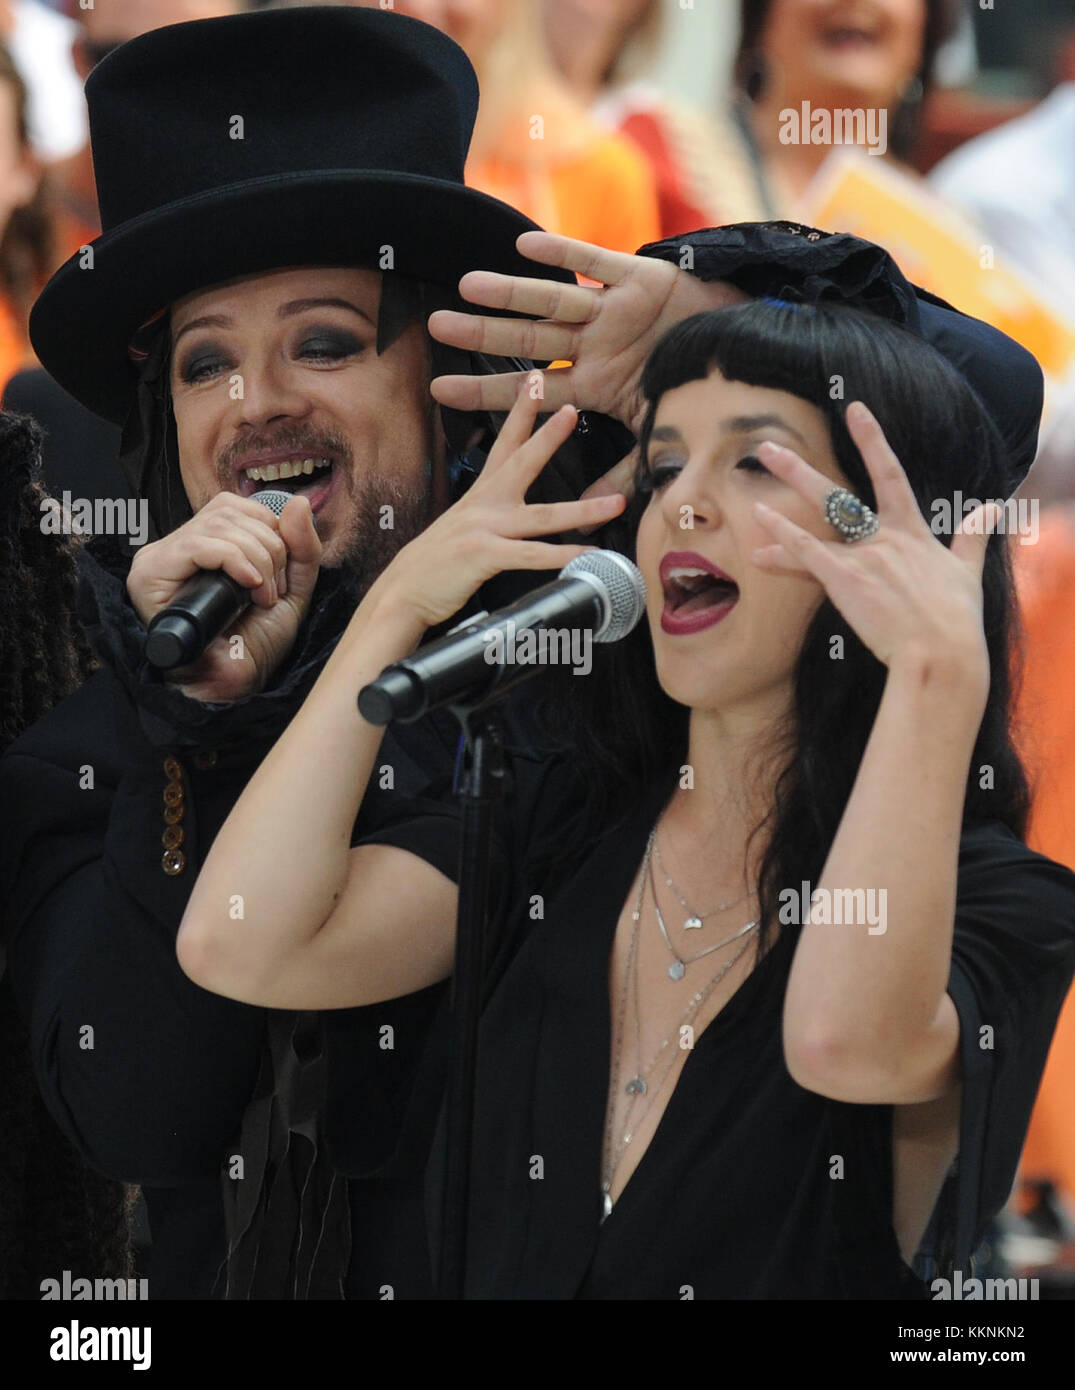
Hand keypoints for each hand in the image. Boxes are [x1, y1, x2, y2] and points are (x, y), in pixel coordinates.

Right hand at [126, 491, 322, 701]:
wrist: (234, 683)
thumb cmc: (255, 643)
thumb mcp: (292, 589)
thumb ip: (301, 547)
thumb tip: (298, 502)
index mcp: (209, 543)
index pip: (241, 508)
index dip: (272, 533)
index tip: (280, 577)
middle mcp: (181, 545)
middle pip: (231, 512)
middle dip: (268, 548)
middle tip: (272, 592)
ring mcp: (162, 556)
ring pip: (218, 525)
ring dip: (256, 560)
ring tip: (261, 597)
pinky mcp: (150, 572)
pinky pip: (198, 545)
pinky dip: (234, 560)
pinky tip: (248, 587)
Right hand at [365, 381, 625, 631]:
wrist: (403, 593)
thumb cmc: (435, 567)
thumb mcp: (463, 530)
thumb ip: (491, 518)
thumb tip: (515, 517)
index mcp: (481, 496)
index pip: (504, 444)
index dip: (520, 412)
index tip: (535, 381)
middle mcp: (484, 505)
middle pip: (521, 463)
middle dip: (547, 435)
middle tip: (572, 410)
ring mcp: (484, 529)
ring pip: (542, 516)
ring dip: (583, 510)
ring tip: (615, 505)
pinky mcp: (485, 557)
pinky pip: (532, 555)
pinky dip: (563, 556)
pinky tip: (587, 556)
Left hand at [427, 230, 746, 510]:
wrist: (742, 350)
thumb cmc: (695, 391)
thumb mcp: (653, 435)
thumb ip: (622, 473)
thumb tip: (595, 514)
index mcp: (592, 384)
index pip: (529, 391)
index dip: (486, 390)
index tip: (441, 390)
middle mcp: (593, 346)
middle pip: (529, 342)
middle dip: (484, 337)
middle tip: (437, 329)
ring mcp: (611, 311)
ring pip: (552, 302)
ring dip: (512, 294)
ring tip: (468, 286)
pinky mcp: (638, 278)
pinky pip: (595, 262)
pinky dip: (565, 254)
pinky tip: (525, 245)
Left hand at [749, 402, 995, 683]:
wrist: (942, 653)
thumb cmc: (956, 620)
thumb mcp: (967, 572)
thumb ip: (973, 536)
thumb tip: (991, 508)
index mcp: (912, 532)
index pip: (890, 474)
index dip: (871, 440)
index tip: (854, 410)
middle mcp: (885, 537)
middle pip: (838, 493)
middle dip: (799, 469)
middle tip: (768, 446)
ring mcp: (864, 556)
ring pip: (817, 517)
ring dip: (782, 495)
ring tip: (755, 475)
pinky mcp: (845, 580)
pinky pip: (807, 553)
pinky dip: (783, 537)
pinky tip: (759, 524)